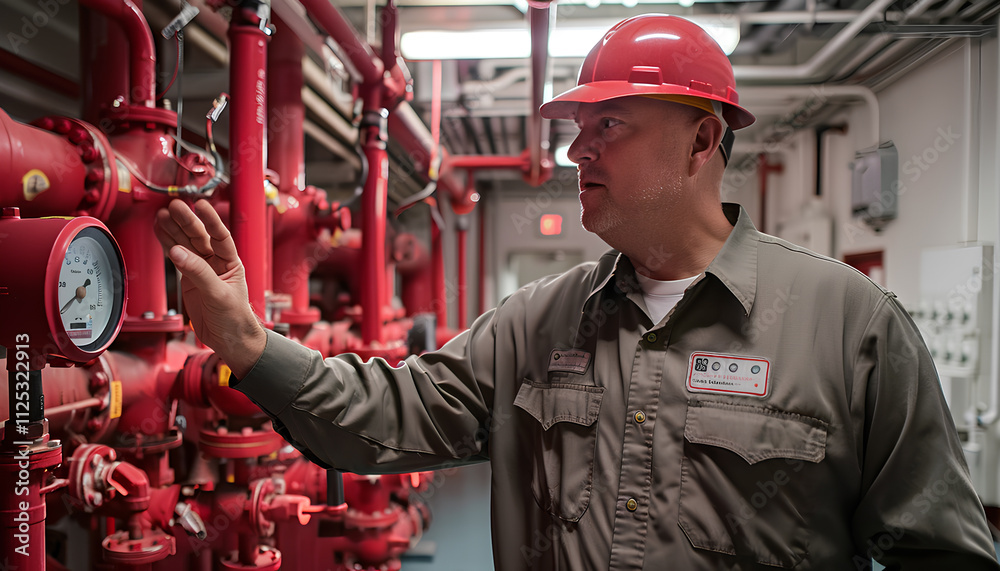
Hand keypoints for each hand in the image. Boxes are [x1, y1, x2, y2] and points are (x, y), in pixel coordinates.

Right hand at [154, 199, 266, 377]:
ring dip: (174, 230)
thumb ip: (198, 273)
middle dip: (186, 221)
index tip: (201, 205)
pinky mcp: (188, 279)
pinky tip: (159, 231)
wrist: (228, 339)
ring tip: (161, 215)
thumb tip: (178, 253)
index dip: (211, 220)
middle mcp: (216, 264)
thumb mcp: (218, 295)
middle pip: (199, 237)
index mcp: (231, 263)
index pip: (221, 236)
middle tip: (174, 207)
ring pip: (185, 245)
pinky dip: (167, 245)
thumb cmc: (235, 319)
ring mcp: (201, 270)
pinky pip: (176, 258)